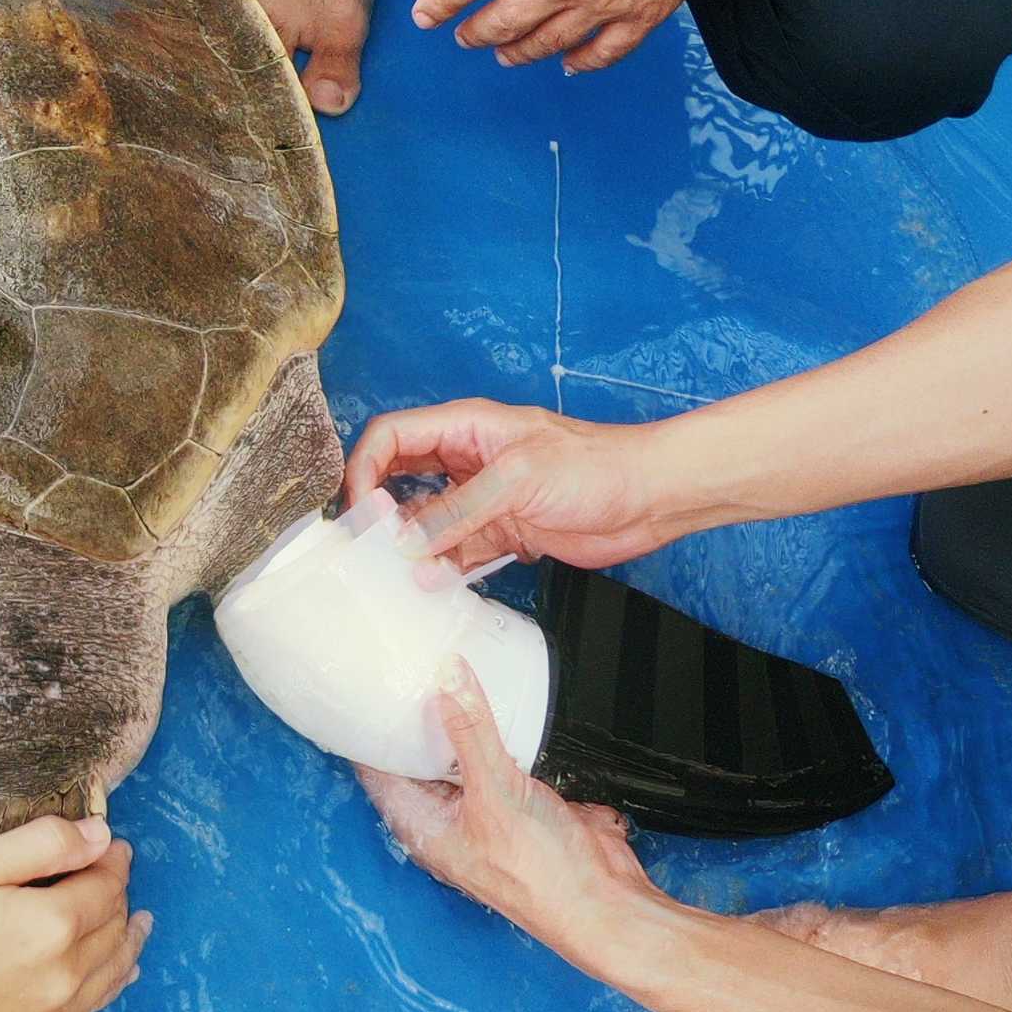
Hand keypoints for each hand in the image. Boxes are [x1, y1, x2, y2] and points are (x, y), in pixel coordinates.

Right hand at [0, 815, 148, 1011]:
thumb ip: (38, 846)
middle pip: (114, 925)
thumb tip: (98, 835)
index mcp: (50, 924)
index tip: (110, 843)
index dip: (111, 858)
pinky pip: (90, 1008)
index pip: (105, 883)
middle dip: (118, 894)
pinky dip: (110, 982)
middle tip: (111, 873)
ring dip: (128, 940)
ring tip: (138, 923)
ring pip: (113, 971)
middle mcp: (64, 975)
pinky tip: (112, 974)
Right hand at [347, 401, 686, 572]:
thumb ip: (457, 512)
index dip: (364, 468)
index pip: (391, 436)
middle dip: (378, 511)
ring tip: (400, 574)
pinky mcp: (500, 533)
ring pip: (424, 522)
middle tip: (369, 547)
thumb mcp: (517, 481)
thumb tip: (406, 544)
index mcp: (464, 428)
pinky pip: (454, 552)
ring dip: (410, 547)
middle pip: (397, 479)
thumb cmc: (595, 468)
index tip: (360, 511)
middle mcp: (465, 460)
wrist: (651, 498)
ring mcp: (482, 499)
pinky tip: (434, 584)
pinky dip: (440, 568)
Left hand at [360, 661, 656, 946]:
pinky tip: (497, 702)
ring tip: (446, 670)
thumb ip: (471, 732)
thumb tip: (447, 680)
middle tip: (408, 668)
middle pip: (417, 756)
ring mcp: (483, 806)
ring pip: (460, 755)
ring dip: (459, 722)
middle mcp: (446, 815)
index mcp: (420, 821)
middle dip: (414, 718)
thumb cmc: (540, 875)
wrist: (602, 900)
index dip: (368, 729)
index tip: (366, 687)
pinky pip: (499, 756)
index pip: (376, 767)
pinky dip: (497, 732)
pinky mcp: (518, 798)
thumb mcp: (496, 791)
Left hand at [411, 0, 768, 71]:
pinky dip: (581, 63)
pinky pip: (602, 53)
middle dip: (476, 33)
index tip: (424, 17)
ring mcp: (600, 3)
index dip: (440, 2)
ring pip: (546, 44)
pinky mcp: (641, 15)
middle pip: (502, 22)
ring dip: (519, 52)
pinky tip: (570, 65)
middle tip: (465, 37)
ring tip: (505, 54)